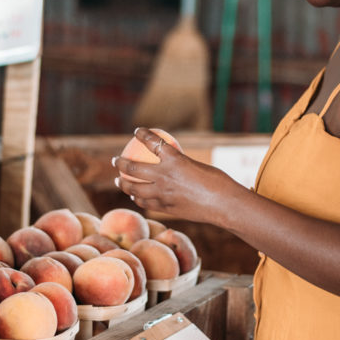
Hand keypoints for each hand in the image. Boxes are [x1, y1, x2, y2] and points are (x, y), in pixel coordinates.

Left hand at [113, 128, 241, 225]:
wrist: (224, 205)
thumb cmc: (218, 181)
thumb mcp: (197, 166)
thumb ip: (180, 164)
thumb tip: (171, 161)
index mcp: (175, 159)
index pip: (152, 142)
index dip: (143, 134)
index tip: (137, 131)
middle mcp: (164, 176)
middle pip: (133, 168)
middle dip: (120, 163)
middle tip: (116, 160)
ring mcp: (163, 194)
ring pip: (134, 189)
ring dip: (123, 184)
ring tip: (119, 181)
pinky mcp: (165, 208)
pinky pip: (146, 203)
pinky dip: (138, 198)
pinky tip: (136, 197)